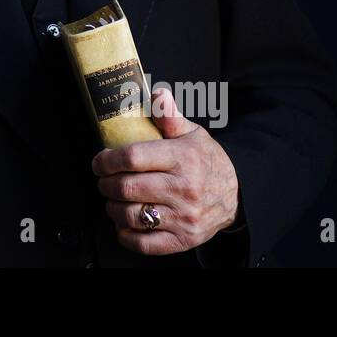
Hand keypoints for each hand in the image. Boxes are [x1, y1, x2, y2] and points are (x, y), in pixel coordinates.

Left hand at [91, 86, 238, 254]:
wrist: (237, 195)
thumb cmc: (207, 162)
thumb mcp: (192, 133)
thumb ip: (169, 115)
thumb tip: (157, 93)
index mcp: (183, 158)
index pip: (133, 158)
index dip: (107, 160)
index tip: (99, 161)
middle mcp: (184, 189)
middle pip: (127, 187)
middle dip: (106, 183)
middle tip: (104, 180)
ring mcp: (184, 217)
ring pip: (131, 216)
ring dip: (112, 208)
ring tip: (113, 199)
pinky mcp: (183, 240)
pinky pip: (144, 243)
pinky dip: (127, 235)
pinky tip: (125, 222)